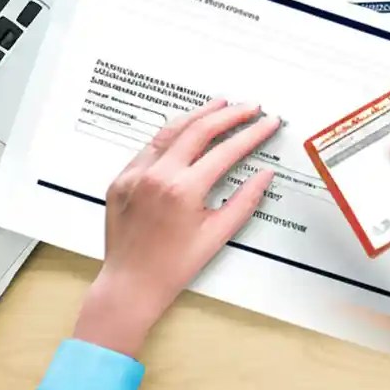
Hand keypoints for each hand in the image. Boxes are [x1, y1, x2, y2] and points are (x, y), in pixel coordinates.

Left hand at [73, 98, 280, 355]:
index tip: (268, 123)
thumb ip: (245, 200)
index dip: (251, 134)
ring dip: (198, 115)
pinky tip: (186, 129)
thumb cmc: (173, 267)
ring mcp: (135, 174)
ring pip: (170, 131)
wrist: (130, 284)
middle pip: (199, 129)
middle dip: (229, 114)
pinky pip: (149, 148)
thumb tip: (265, 174)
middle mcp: (157, 175)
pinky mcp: (121, 179)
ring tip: (221, 105)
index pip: (226, 150)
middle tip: (250, 107)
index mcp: (183, 190)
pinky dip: (171, 135)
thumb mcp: (217, 235)